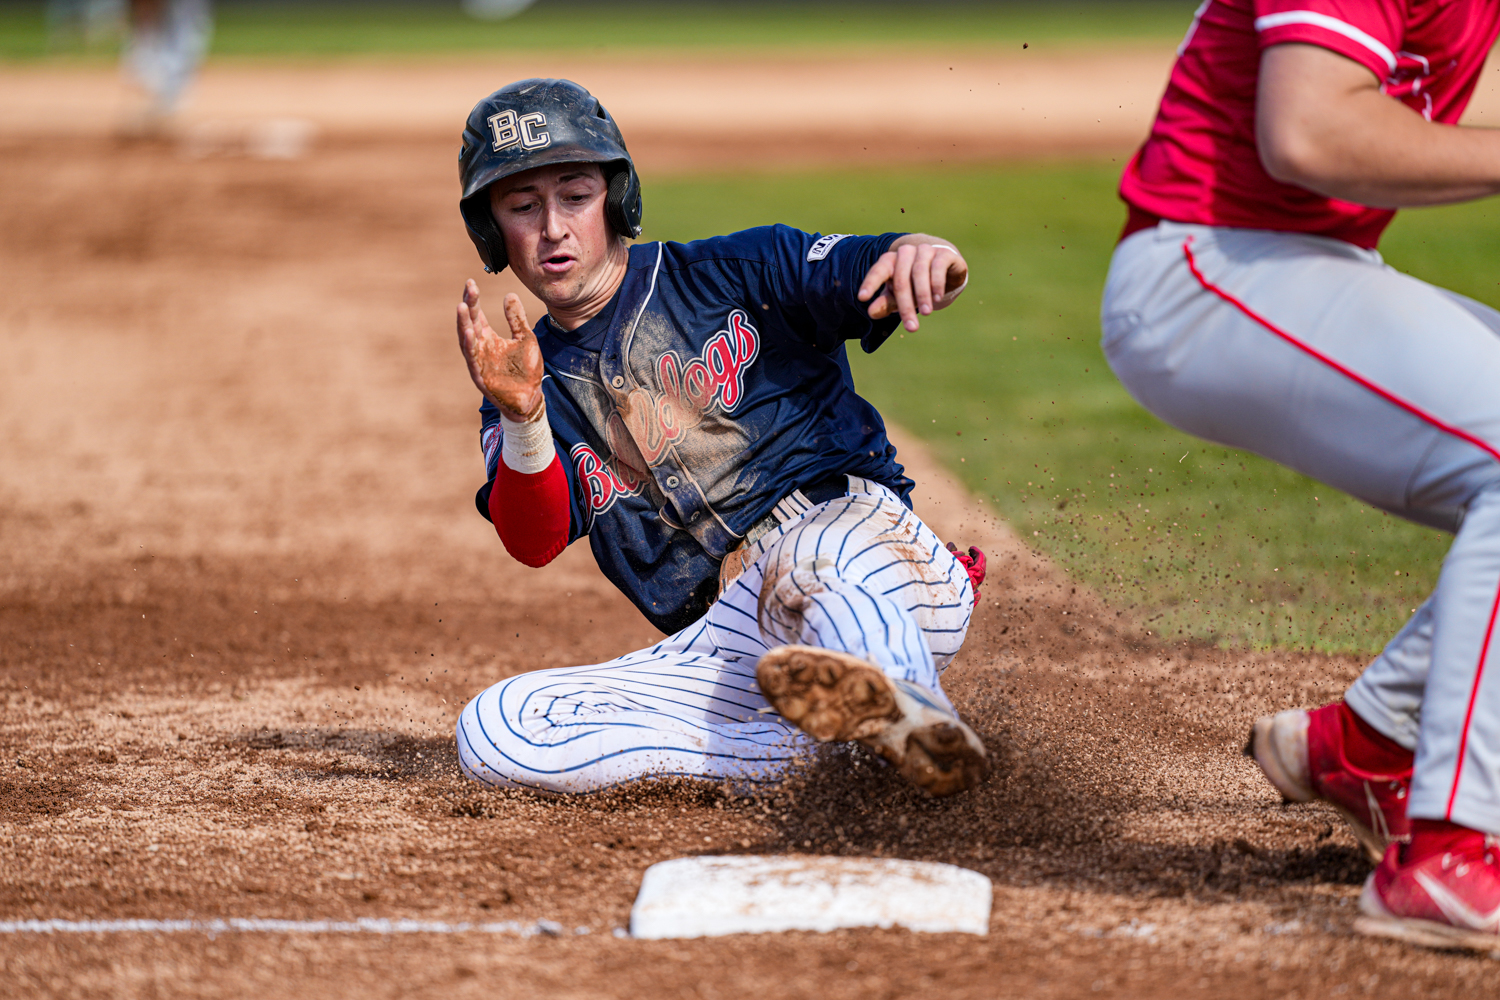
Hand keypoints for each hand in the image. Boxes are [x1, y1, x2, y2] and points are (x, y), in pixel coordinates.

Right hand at [455, 280, 544, 419]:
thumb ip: (516, 319)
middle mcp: (480, 348)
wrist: (531, 398)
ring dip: (464, 323)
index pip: (477, 315)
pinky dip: (469, 345)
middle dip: (468, 306)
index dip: (473, 299)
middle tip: (469, 289)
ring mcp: (479, 362)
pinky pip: (472, 359)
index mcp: (489, 338)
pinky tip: (469, 333)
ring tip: (462, 306)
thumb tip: (509, 294)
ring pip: (466, 339)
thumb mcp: (525, 338)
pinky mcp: (480, 376)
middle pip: (470, 323)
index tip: (471, 282)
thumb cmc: (526, 370)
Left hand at [857, 239, 968, 331]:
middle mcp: (905, 252)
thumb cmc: (914, 284)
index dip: (870, 283)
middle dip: (905, 304)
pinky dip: (936, 284)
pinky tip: (937, 298)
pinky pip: (937, 267)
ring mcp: (925, 250)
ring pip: (919, 271)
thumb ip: (885, 303)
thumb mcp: (898, 296)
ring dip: (922, 294)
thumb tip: (871, 313)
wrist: (944, 268)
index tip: (862, 298)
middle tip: (911, 327)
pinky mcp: (943, 254)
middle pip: (900, 278)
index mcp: (890, 261)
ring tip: (925, 313)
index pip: (878, 270)